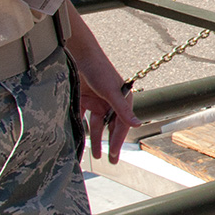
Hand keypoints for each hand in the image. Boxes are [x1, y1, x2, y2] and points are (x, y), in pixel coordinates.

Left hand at [65, 18, 137, 162]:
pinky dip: (79, 127)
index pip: (121, 125)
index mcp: (122, 100)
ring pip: (96, 125)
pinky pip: (82, 117)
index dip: (117, 141)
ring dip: (95, 139)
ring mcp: (96, 101)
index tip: (113, 156)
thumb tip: (137, 125)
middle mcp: (110, 102)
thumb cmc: (98, 69)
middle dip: (109, 144)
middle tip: (110, 160)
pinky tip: (77, 138)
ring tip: (95, 154)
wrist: (78, 54)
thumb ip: (123, 110)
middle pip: (110, 127)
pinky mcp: (83, 99)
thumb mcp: (111, 92)